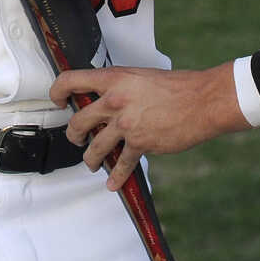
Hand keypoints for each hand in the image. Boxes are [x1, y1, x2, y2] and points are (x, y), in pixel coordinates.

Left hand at [50, 63, 249, 189]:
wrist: (201, 100)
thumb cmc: (176, 86)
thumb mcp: (140, 77)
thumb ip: (119, 87)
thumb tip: (104, 99)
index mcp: (114, 79)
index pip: (71, 80)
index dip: (57, 91)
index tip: (57, 100)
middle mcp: (115, 100)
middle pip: (78, 122)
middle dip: (73, 134)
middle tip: (76, 138)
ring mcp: (126, 124)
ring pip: (95, 148)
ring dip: (90, 159)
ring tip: (91, 162)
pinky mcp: (140, 143)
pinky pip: (121, 164)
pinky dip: (116, 177)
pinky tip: (112, 184)